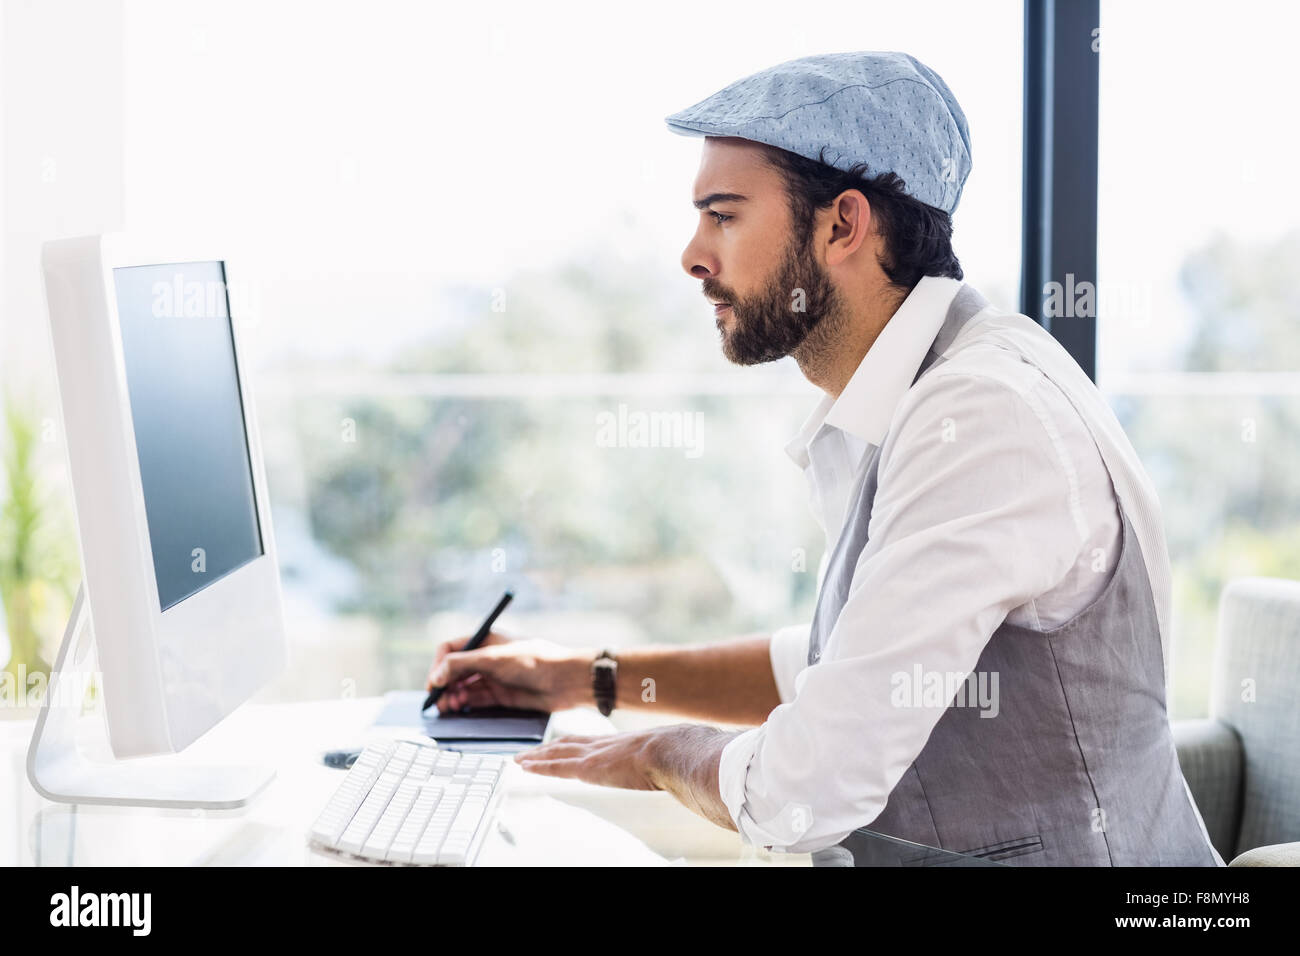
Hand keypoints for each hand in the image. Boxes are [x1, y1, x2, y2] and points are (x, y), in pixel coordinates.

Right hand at [425, 631, 592, 713]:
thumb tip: (436, 676)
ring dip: (453, 696)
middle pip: (455, 670)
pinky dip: (465, 704)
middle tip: (439, 701)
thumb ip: (462, 665)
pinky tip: (460, 709)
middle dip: (444, 684)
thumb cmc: (534, 661)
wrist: (565, 681)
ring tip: (449, 707)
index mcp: (485, 640)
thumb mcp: (493, 659)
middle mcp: (487, 658)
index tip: (434, 682)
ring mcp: (493, 677)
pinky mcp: (501, 696)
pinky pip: (476, 700)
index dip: (439, 664)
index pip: (451, 649)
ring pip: (463, 687)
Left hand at [513, 731, 661, 789]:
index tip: (559, 744)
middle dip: (548, 747)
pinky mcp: (588, 768)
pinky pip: (556, 767)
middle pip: (567, 743)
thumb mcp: (665, 755)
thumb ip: (661, 760)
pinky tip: (526, 766)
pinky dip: (539, 766)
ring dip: (537, 755)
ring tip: (521, 758)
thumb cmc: (674, 755)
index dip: (571, 743)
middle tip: (531, 751)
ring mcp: (593, 755)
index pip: (588, 741)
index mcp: (620, 742)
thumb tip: (672, 766)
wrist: (671, 751)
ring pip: (557, 752)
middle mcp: (602, 744)